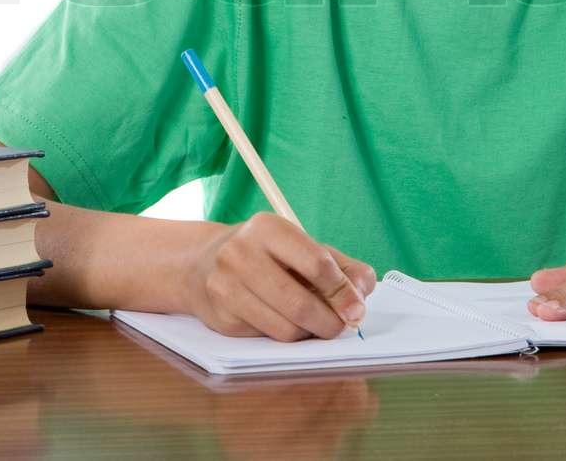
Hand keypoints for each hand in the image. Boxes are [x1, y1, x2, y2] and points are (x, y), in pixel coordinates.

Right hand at [186, 212, 376, 340]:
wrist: (202, 263)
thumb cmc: (265, 255)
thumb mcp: (303, 247)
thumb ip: (342, 266)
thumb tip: (363, 291)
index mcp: (269, 228)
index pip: (316, 263)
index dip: (343, 291)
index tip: (357, 309)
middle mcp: (242, 253)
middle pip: (299, 302)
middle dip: (329, 322)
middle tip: (341, 327)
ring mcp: (226, 286)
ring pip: (285, 328)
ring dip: (309, 333)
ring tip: (314, 323)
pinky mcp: (221, 316)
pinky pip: (268, 338)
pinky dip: (286, 336)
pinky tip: (285, 321)